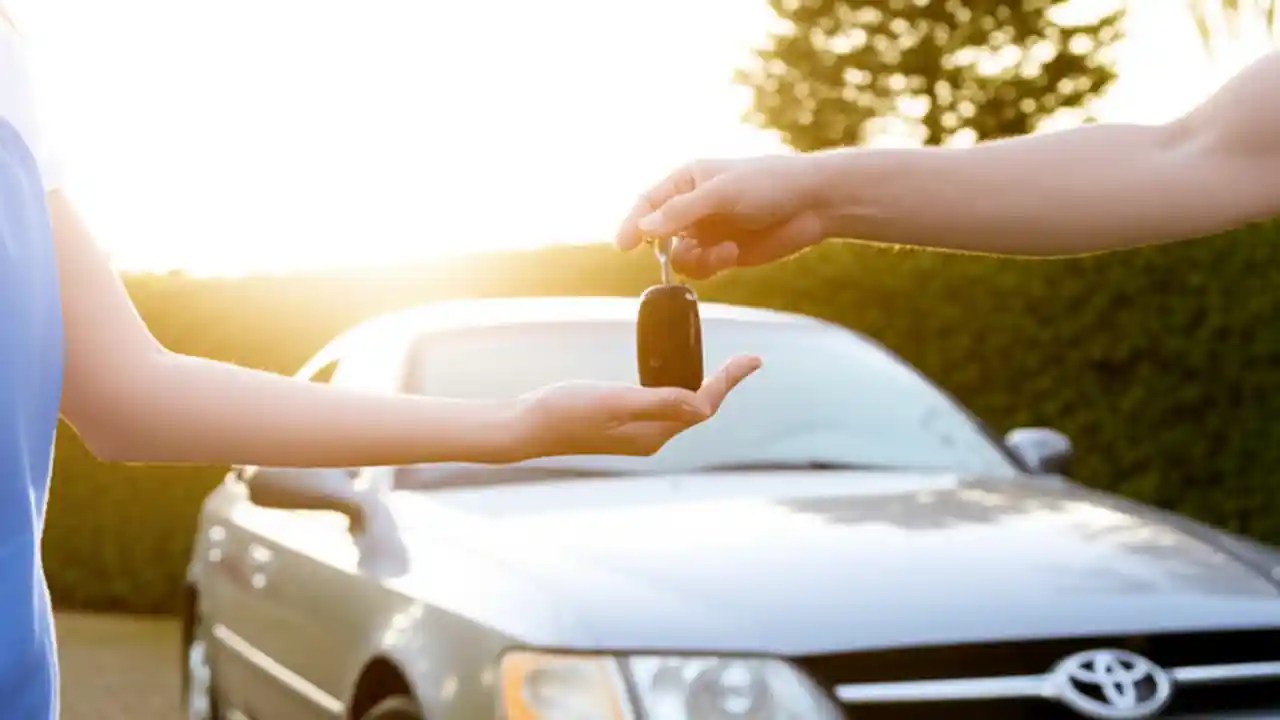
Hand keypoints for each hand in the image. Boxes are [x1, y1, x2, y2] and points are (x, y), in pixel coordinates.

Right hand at [514, 355, 761, 457]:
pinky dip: (675, 387)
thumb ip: (658, 402)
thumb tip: (702, 407)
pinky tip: (671, 374)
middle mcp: (649, 438)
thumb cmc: (565, 411)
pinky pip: (660, 405)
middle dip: (722, 385)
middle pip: (697, 408)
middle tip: (743, 361)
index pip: (703, 405)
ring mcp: (634, 433)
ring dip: (700, 386)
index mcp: (653, 435)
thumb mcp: (614, 401)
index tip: (753, 359)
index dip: (729, 381)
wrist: (524, 426)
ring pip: (679, 408)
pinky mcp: (620, 424)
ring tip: (722, 368)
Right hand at [614, 154, 832, 278]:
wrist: (812, 203)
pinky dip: (712, 265)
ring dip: (696, 259)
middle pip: (659, 234)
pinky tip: (733, 254)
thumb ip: (681, 211)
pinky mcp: (725, 253)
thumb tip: (645, 227)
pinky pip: (702, 268)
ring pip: (680, 256)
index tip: (624, 246)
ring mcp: (708, 231)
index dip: (633, 224)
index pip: (648, 203)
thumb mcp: (721, 193)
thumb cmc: (769, 184)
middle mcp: (692, 207)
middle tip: (683, 251)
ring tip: (722, 252)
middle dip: (667, 247)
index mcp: (687, 181)